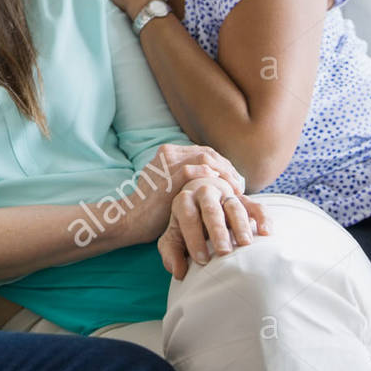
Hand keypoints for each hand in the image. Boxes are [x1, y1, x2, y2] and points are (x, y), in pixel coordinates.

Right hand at [120, 143, 247, 243]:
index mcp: (169, 152)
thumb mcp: (170, 185)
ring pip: (206, 158)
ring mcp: (168, 163)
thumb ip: (186, 178)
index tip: (234, 179)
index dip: (223, 164)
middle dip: (227, 168)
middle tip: (239, 184)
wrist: (131, 218)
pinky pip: (195, 170)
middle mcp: (169, 152)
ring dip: (224, 172)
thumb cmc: (153, 208)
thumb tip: (211, 180)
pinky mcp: (169, 176)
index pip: (204, 152)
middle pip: (208, 152)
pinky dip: (212, 177)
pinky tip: (222, 189)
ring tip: (235, 188)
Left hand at [157, 176, 270, 280]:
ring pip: (234, 207)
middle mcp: (205, 193)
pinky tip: (266, 233)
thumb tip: (179, 272)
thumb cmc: (186, 226)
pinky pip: (256, 206)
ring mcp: (226, 195)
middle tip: (224, 252)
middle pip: (211, 209)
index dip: (193, 238)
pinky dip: (262, 218)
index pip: (188, 216)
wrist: (201, 200)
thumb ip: (171, 254)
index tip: (202, 260)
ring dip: (240, 225)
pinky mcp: (245, 200)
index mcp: (184, 201)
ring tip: (245, 245)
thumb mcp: (173, 238)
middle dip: (218, 231)